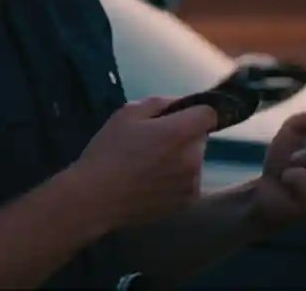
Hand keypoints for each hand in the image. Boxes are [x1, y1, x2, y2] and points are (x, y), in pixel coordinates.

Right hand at [68, 97, 217, 234]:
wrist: (96, 198)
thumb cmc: (108, 152)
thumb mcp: (125, 115)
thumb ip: (158, 103)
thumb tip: (178, 104)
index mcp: (180, 133)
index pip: (209, 114)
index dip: (194, 111)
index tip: (176, 117)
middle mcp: (193, 158)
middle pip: (199, 137)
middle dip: (183, 135)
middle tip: (153, 142)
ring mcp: (192, 183)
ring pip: (194, 159)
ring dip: (180, 157)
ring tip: (149, 166)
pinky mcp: (187, 202)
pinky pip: (189, 180)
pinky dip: (177, 178)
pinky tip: (152, 182)